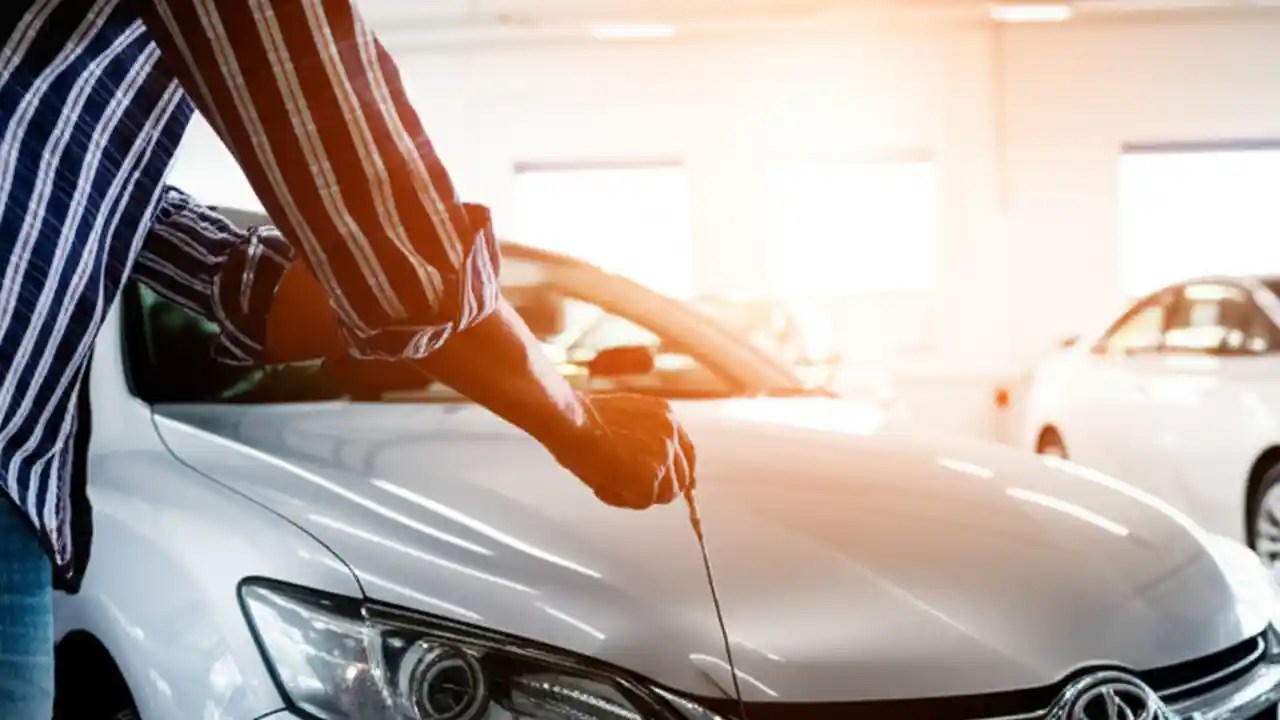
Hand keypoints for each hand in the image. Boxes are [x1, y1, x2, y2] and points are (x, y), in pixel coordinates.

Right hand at [550, 394, 696, 509]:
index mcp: (666, 416)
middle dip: (658, 489)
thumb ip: (644, 442)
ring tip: (607, 479)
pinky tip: (601, 482)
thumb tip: (648, 470)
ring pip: (663, 494)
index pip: (686, 453)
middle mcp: (671, 434)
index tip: (667, 484)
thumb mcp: (625, 421)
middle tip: (629, 489)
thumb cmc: (582, 420)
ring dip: (637, 494)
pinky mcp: (650, 478)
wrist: (570, 420)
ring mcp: (664, 457)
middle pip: (682, 478)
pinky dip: (620, 498)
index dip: (677, 473)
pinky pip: (641, 502)